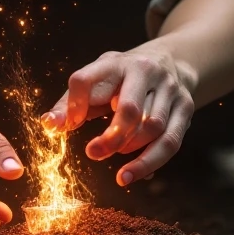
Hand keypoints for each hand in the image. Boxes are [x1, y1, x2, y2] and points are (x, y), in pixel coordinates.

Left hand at [41, 46, 196, 186]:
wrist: (171, 60)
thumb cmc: (121, 79)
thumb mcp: (96, 80)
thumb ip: (71, 103)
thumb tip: (47, 125)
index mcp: (113, 63)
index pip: (86, 79)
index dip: (74, 105)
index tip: (65, 127)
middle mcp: (143, 70)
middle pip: (129, 109)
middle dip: (111, 138)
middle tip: (93, 153)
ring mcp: (169, 87)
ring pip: (152, 127)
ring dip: (132, 148)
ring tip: (117, 154)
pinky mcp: (186, 105)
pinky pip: (171, 141)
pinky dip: (150, 162)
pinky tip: (133, 174)